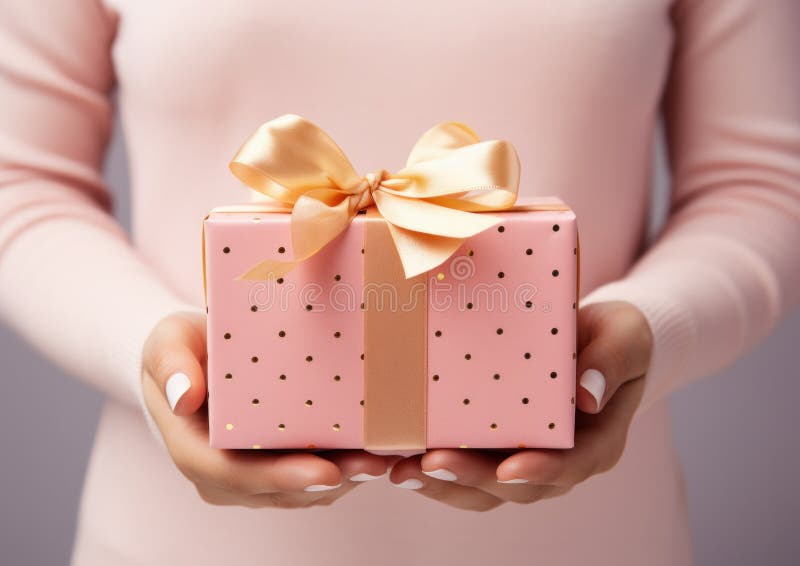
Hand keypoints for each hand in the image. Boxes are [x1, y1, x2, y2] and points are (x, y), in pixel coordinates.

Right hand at [141, 311, 390, 507]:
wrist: (194, 356)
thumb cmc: (181, 347)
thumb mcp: (166, 344)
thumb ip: (170, 365)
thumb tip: (184, 396)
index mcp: (195, 451)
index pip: (235, 475)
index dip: (281, 477)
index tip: (325, 471)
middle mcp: (225, 475)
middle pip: (280, 488)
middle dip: (331, 481)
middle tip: (375, 465)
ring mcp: (253, 475)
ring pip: (304, 489)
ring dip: (348, 479)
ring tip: (388, 459)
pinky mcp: (279, 464)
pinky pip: (314, 475)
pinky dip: (347, 467)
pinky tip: (380, 452)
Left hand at [388, 301, 652, 510]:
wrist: (596, 337)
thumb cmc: (616, 336)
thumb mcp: (626, 338)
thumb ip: (611, 362)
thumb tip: (587, 396)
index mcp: (596, 443)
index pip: (570, 467)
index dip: (540, 473)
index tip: (508, 470)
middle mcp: (557, 460)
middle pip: (513, 486)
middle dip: (470, 479)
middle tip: (429, 465)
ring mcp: (523, 455)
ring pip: (480, 486)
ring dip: (439, 483)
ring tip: (397, 470)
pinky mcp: (494, 443)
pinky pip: (463, 462)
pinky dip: (429, 464)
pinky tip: (393, 454)